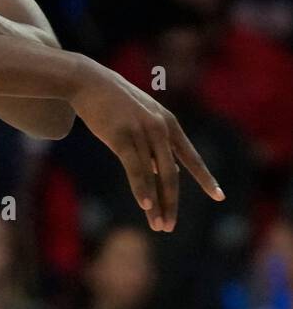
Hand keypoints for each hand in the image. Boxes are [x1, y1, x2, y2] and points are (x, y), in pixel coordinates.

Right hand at [68, 59, 223, 231]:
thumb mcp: (142, 118)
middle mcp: (160, 128)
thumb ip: (155, 144)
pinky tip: (146, 205)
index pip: (191, 157)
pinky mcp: (121, 136)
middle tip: (169, 226)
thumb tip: (163, 172)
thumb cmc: (113, 102)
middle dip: (172, 202)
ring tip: (158, 225)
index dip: (205, 178)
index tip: (219, 196)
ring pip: (154, 176)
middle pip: (172, 174)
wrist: (88, 82)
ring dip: (157, 204)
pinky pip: (135, 168)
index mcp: (169, 124)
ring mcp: (141, 131)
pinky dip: (141, 188)